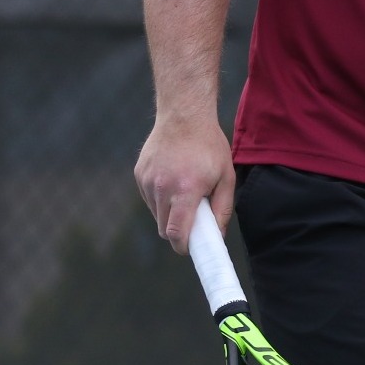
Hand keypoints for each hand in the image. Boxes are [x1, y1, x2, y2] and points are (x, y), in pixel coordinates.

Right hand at [132, 113, 235, 254]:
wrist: (185, 116)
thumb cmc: (210, 146)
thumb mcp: (226, 176)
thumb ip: (223, 208)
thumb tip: (217, 235)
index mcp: (186, 190)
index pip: (176, 232)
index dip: (183, 246)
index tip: (191, 248)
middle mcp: (162, 188)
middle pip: (163, 228)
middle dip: (178, 231)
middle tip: (194, 222)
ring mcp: (147, 181)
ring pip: (156, 214)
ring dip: (169, 213)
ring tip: (186, 192)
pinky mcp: (139, 175)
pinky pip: (149, 198)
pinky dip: (160, 198)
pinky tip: (173, 180)